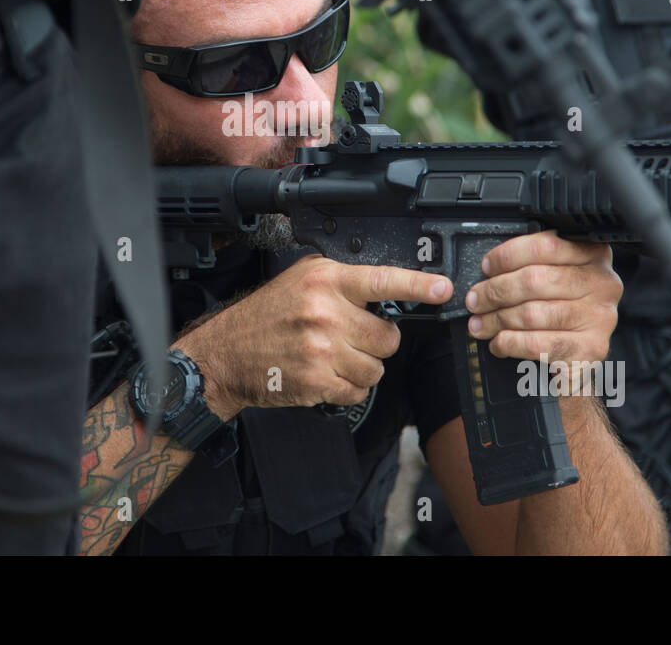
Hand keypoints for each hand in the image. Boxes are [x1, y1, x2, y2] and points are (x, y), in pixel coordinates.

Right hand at [173, 256, 452, 418]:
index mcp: (325, 280)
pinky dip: (347, 387)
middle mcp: (326, 312)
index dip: (419, 285)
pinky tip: (326, 374)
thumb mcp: (301, 278)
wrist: (226, 353)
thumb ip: (343, 280)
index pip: (383, 280)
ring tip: (335, 357)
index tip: (444, 288)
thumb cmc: (266, 315)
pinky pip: (358, 390)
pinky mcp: (317, 382)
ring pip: (377, 367)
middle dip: (376, 340)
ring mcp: (322, 350)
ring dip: (362, 366)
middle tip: (352, 337)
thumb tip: (389, 287)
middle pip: (388, 336)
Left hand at [463, 232, 621, 390]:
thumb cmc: (559, 310)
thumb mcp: (554, 278)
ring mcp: (599, 318)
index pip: (546, 245)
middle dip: (495, 291)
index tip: (487, 267)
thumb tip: (489, 268)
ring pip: (532, 313)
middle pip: (535, 280)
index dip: (508, 255)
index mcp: (594, 255)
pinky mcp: (590, 349)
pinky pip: (537, 343)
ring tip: (480, 324)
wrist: (578, 358)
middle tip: (475, 300)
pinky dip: (509, 343)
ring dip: (497, 319)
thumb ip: (531, 264)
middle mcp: (603, 283)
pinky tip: (499, 342)